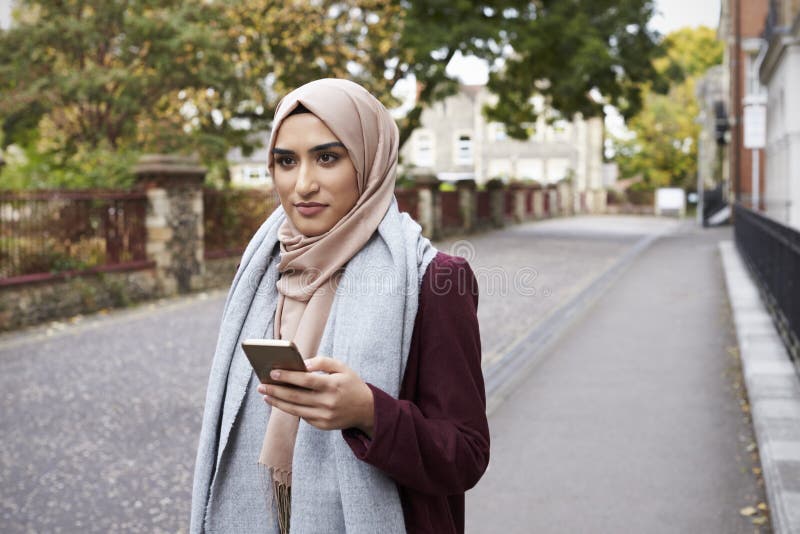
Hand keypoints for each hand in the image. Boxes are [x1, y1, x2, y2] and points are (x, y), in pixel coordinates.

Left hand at [257, 356, 374, 436]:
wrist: (367, 410)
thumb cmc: (351, 384)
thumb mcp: (342, 368)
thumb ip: (322, 362)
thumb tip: (302, 365)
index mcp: (333, 385)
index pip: (306, 380)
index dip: (288, 377)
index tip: (272, 372)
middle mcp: (328, 403)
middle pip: (296, 397)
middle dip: (276, 390)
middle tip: (261, 384)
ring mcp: (325, 416)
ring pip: (295, 409)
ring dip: (277, 401)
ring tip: (265, 393)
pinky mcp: (322, 425)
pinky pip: (302, 416)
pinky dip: (289, 409)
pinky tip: (279, 401)